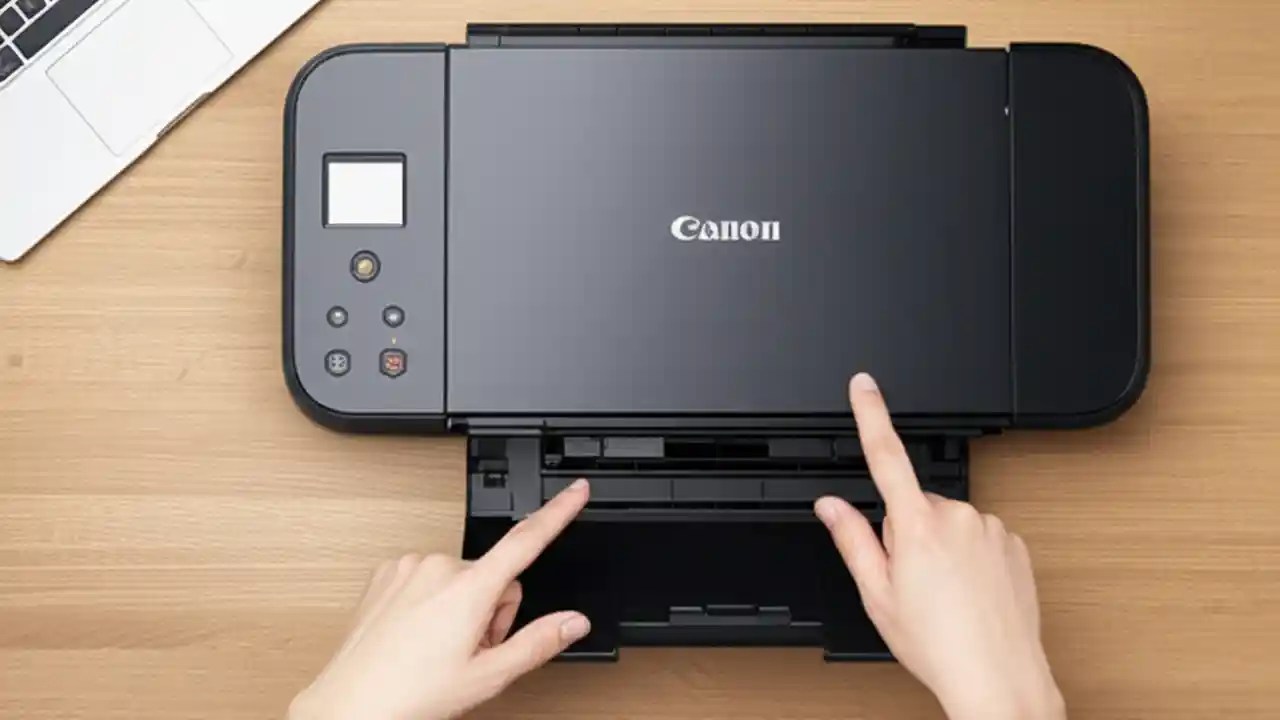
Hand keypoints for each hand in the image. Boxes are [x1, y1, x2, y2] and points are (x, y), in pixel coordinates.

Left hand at [289, 479, 592, 719]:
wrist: (349, 705)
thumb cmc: (411, 695)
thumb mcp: (487, 677)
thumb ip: (538, 642)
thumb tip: (574, 622)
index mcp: (469, 590)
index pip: (527, 540)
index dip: (558, 512)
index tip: (577, 490)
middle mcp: (439, 567)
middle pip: (495, 576)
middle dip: (492, 611)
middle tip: (471, 650)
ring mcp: (409, 567)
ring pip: (461, 577)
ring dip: (460, 606)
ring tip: (439, 646)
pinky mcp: (387, 572)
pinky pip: (428, 577)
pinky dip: (430, 602)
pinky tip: (417, 633)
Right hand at [815, 374, 1065, 719]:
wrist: (998, 678)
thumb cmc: (937, 644)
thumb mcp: (877, 596)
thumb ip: (852, 540)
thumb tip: (831, 505)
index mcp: (916, 527)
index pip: (886, 455)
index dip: (871, 414)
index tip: (864, 384)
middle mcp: (957, 517)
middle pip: (915, 503)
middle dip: (907, 533)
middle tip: (911, 581)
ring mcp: (990, 528)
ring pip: (949, 522)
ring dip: (941, 548)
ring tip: (945, 595)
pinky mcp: (1014, 542)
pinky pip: (979, 537)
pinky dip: (970, 558)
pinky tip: (969, 594)